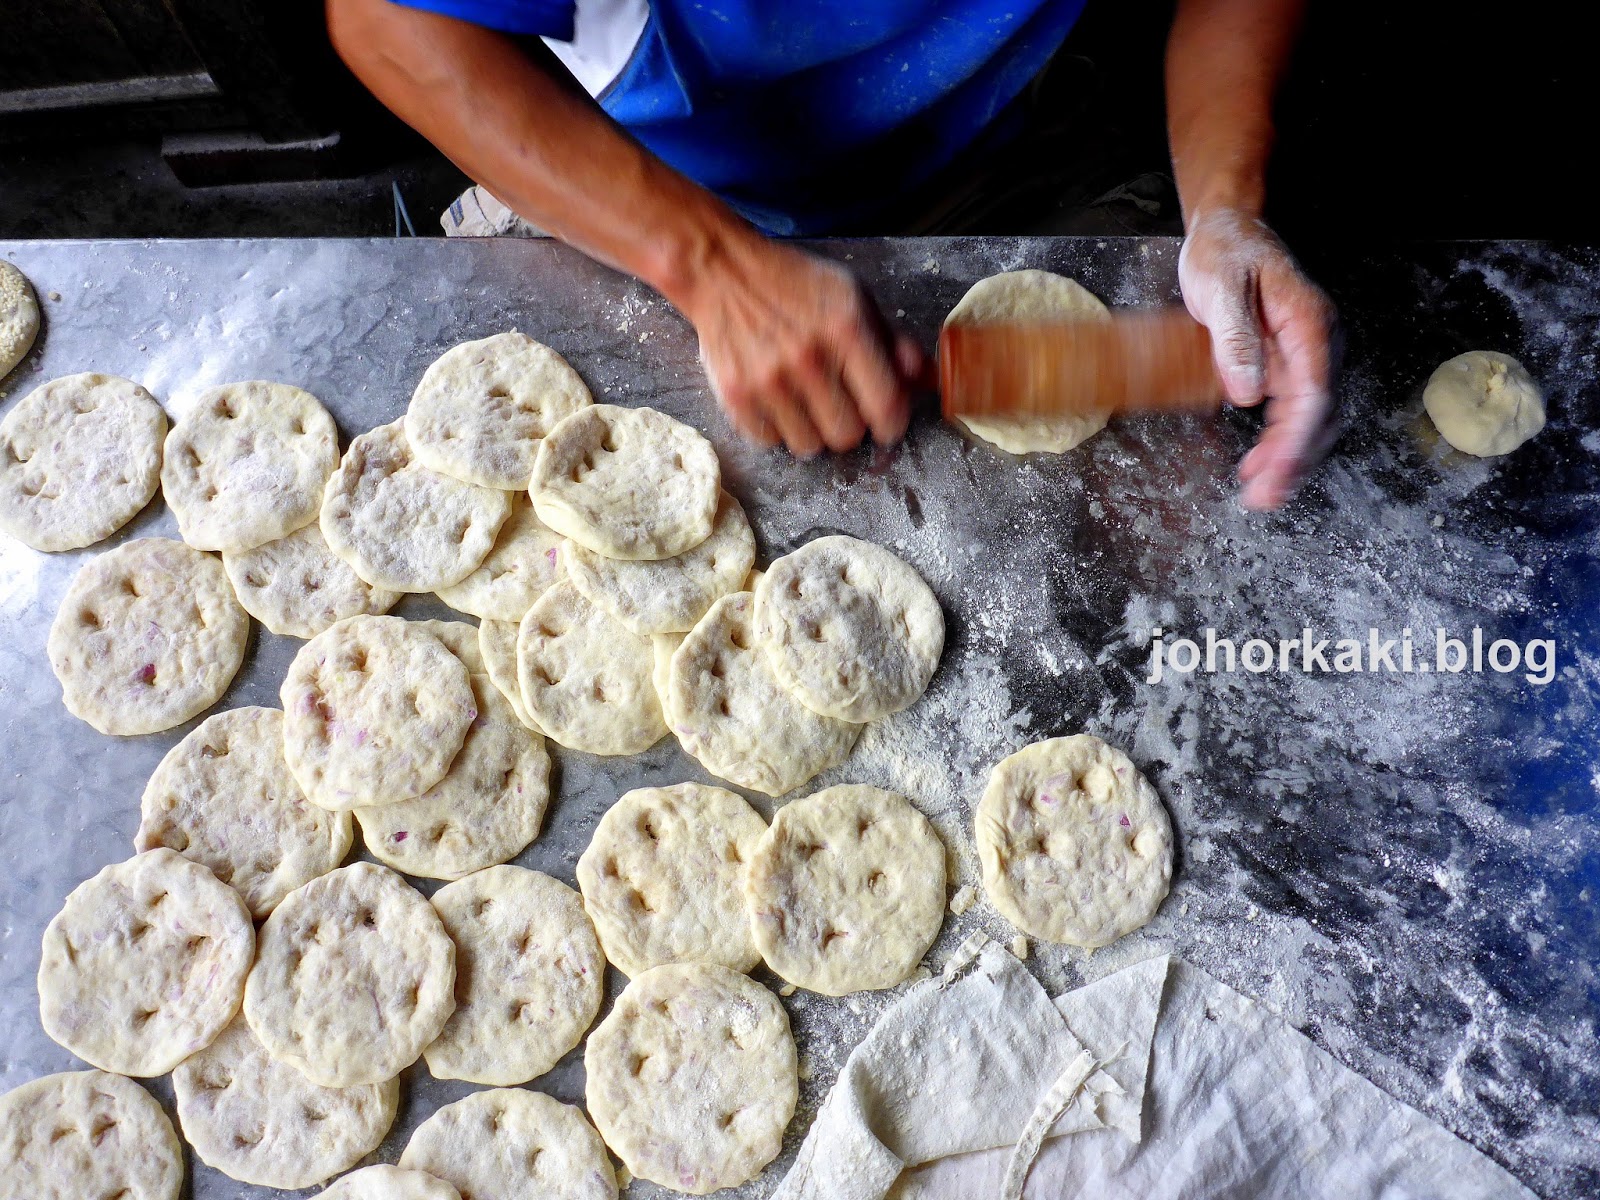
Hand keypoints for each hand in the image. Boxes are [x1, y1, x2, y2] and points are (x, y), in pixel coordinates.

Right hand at [682, 237, 923, 456]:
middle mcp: (808, 357)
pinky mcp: (736, 395)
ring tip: (804, 401)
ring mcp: (769, 379)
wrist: (722, 271)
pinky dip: (777, 429)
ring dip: (812, 431)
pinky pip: (770, 441)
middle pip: (848, 435)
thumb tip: (929, 381)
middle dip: (851, 426)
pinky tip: (776, 400)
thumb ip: (893, 342)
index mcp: (847, 329)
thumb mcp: (853, 298)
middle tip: (840, 405)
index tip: (887, 423)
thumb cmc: (795, 285)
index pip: (886, 405)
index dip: (893, 423)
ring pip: (809, 446)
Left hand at [1178, 208, 1337, 509]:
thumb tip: (1247, 394)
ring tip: (1260, 493)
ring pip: (1311, 419)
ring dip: (1289, 459)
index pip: (1313, 393)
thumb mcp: (1221, 288)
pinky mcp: (1291, 364)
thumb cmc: (1225, 252)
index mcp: (1309, 323)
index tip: (1276, 470)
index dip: (1296, 438)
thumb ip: (1234, 339)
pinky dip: (1280, 442)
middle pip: (1319, 414)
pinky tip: (1258, 465)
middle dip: (1295, 460)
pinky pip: (1294, 411)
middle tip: (1265, 497)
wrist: (1229, 230)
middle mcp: (1319, 342)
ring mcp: (1308, 355)